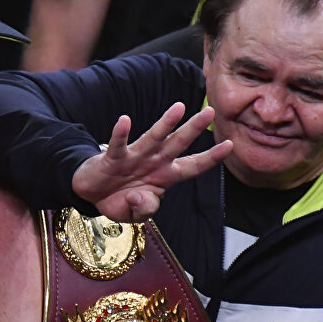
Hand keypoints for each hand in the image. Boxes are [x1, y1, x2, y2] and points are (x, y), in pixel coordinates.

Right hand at [72, 103, 232, 221]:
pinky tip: (124, 121)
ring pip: (153, 138)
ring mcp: (134, 158)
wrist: (92, 195)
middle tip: (210, 112)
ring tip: (178, 108)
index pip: (193, 165)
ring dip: (166, 124)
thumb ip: (145, 208)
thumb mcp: (137, 213)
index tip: (230, 144)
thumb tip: (140, 198)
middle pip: (177, 144)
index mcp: (165, 176)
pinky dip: (120, 134)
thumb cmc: (120, 200)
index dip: (211, 157)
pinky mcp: (113, 158)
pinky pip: (118, 145)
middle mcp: (153, 162)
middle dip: (194, 129)